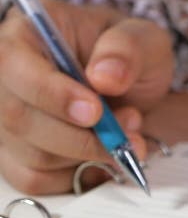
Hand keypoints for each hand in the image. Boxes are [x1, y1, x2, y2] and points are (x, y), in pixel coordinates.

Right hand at [0, 0, 173, 193]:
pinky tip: (103, 157)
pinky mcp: (19, 155)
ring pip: (32, 155)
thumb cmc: (128, 58)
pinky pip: (37, 180)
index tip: (95, 111)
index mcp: (26, 37)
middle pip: (20, 119)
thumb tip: (105, 78)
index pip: (16, 68)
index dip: (53, 95)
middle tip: (130, 128)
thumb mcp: (143, 40)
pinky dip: (77, 175)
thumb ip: (127, 51)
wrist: (132, 87)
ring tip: (125, 134)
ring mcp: (8, 122)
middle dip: (82, 135)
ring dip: (88, 155)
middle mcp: (6, 80)